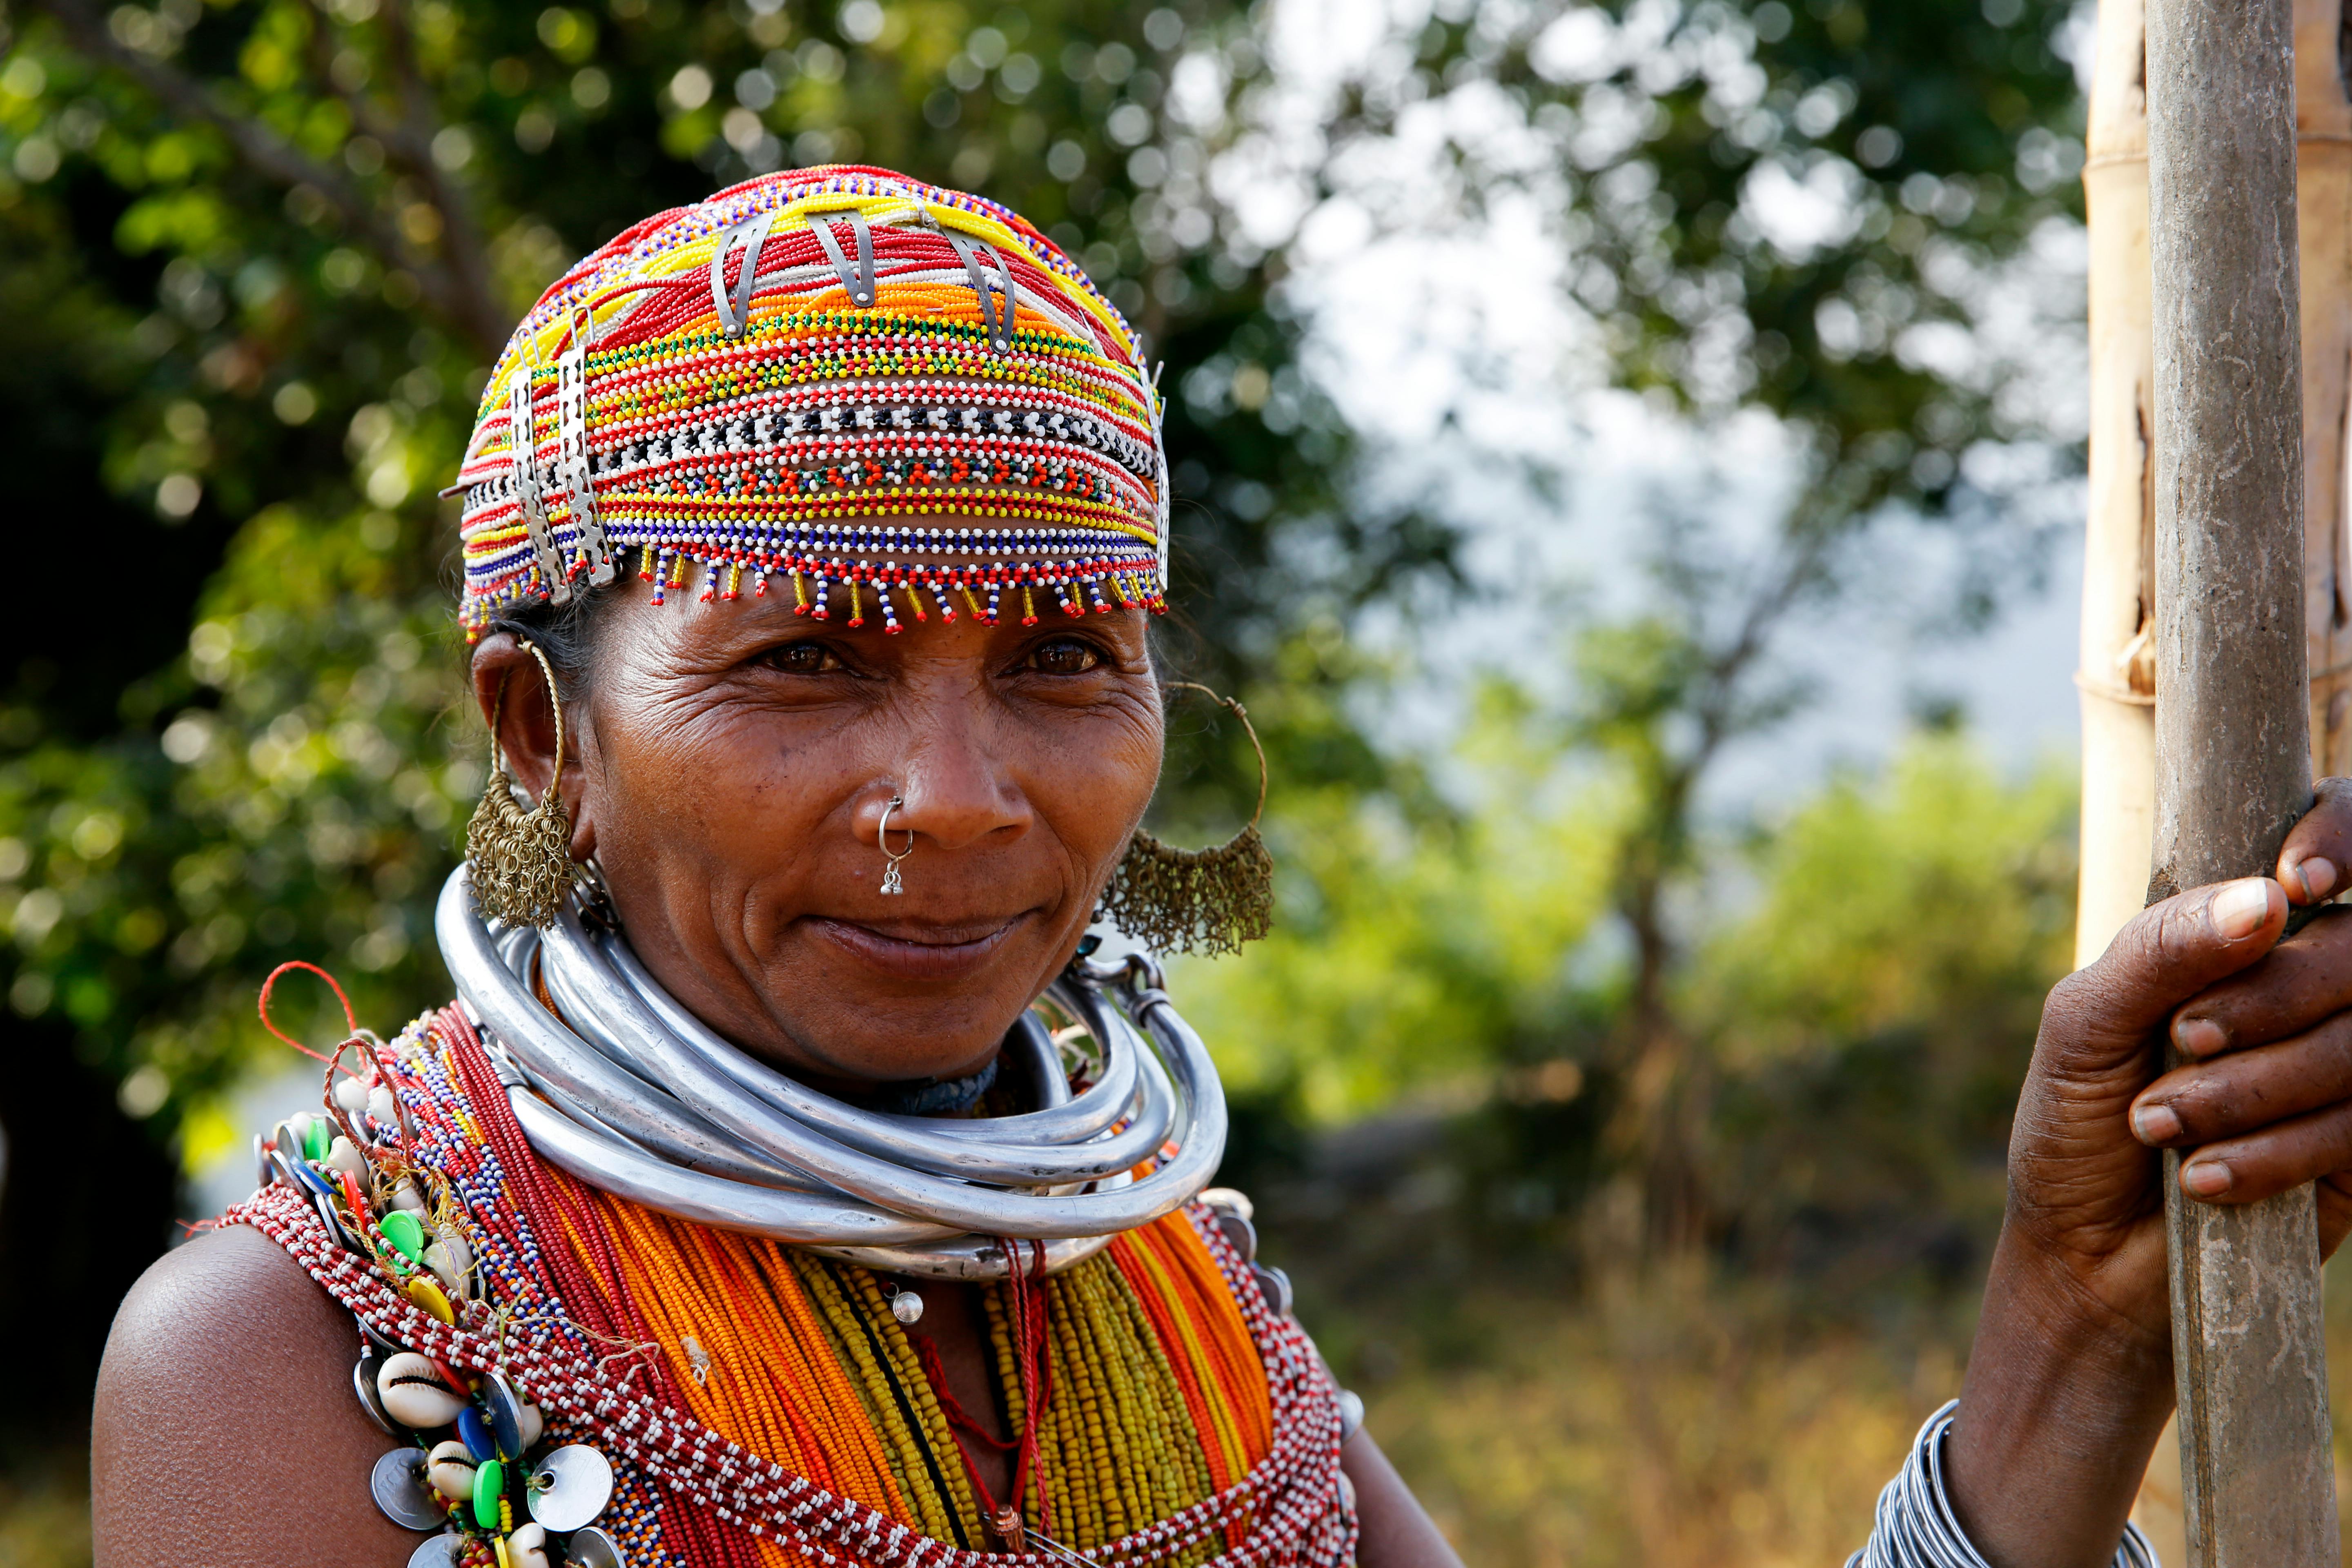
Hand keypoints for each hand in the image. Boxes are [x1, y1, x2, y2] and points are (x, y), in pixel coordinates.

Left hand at [1942, 778, 2351, 1567]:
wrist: (2086, 1259)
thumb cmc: (2076, 1126)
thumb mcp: (2084, 1025)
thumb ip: (2162, 949)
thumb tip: (2268, 898)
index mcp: (2243, 937)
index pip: (2338, 842)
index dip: (2343, 840)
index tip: (2297, 885)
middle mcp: (2312, 992)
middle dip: (2266, 999)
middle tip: (2181, 1039)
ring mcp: (2348, 1067)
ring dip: (2249, 1088)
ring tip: (2159, 1124)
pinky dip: (2273, 1153)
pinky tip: (2202, 1178)